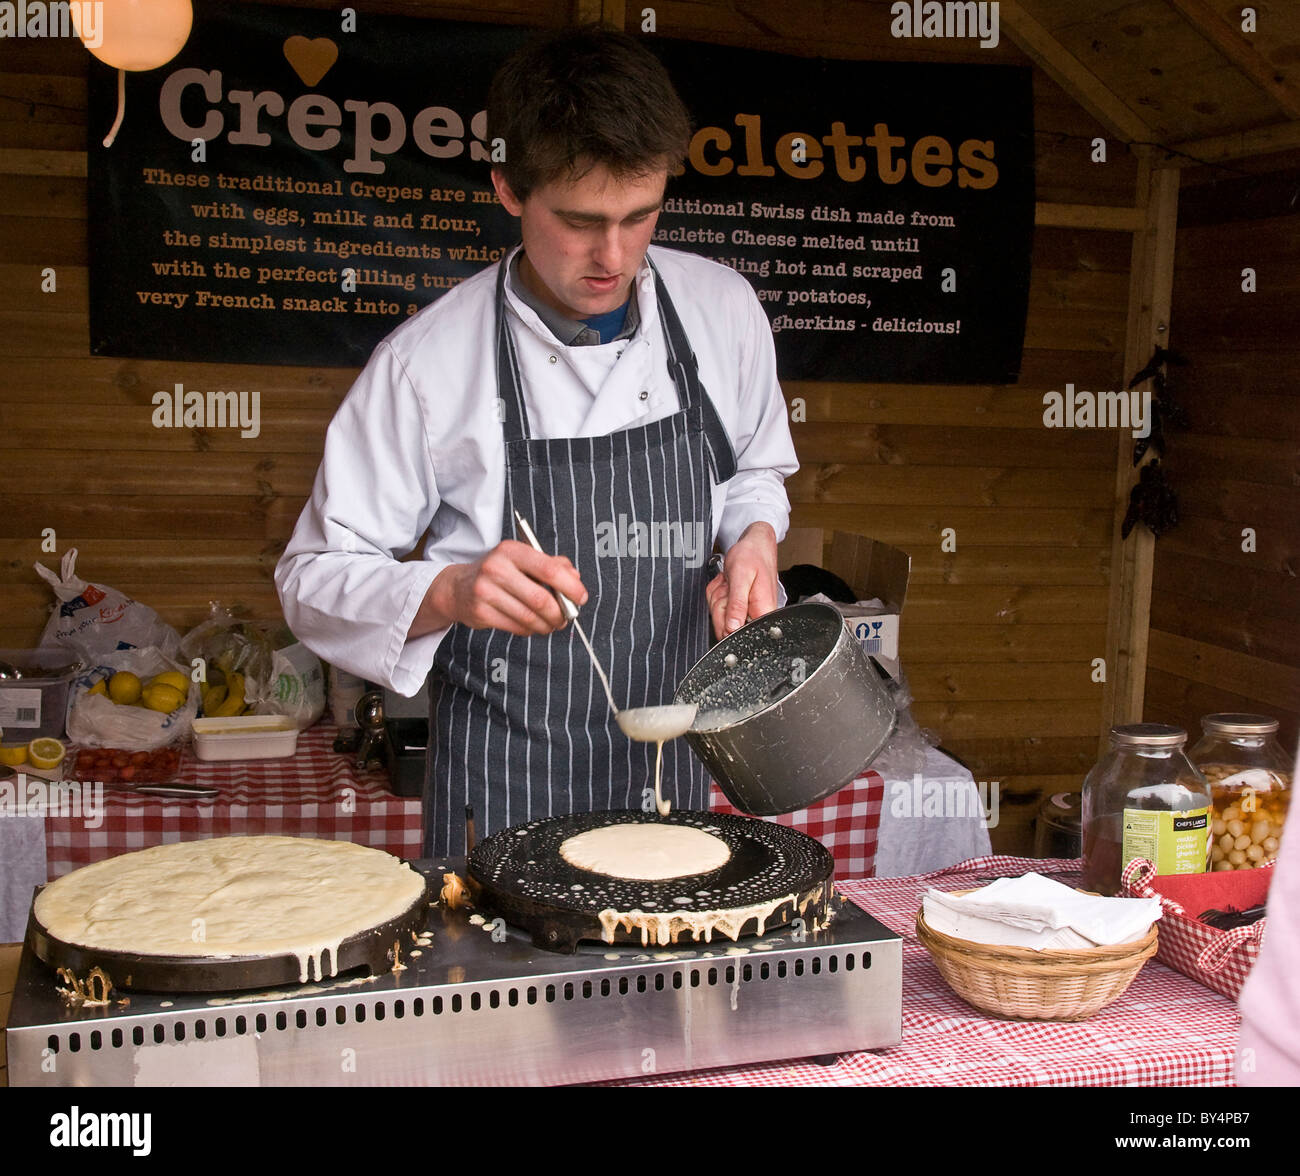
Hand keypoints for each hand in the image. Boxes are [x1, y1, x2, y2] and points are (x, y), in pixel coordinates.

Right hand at [410, 540, 587, 637]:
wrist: (458, 587)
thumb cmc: (499, 572)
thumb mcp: (523, 560)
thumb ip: (552, 565)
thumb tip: (576, 579)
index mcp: (511, 550)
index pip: (549, 569)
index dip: (570, 587)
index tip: (581, 597)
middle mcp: (496, 568)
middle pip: (541, 598)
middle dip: (560, 613)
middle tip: (567, 617)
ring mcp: (486, 591)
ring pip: (530, 617)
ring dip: (547, 625)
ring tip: (552, 624)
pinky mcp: (480, 612)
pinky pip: (517, 627)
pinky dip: (531, 630)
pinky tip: (533, 625)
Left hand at [706, 522, 779, 638]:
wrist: (754, 546)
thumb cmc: (752, 557)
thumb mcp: (741, 577)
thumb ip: (737, 604)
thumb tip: (733, 628)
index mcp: (763, 612)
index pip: (739, 634)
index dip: (726, 621)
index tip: (729, 600)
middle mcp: (758, 616)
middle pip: (725, 627)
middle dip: (720, 604)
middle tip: (729, 587)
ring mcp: (748, 612)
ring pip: (720, 616)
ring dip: (719, 597)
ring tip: (730, 583)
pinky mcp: (740, 608)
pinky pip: (719, 608)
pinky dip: (719, 594)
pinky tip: (728, 584)